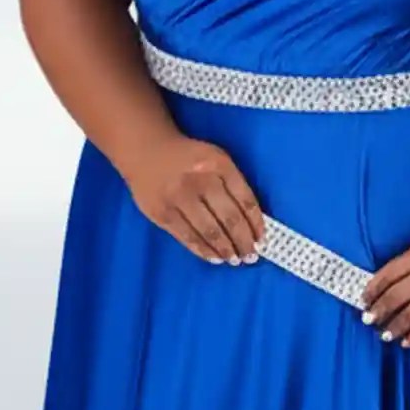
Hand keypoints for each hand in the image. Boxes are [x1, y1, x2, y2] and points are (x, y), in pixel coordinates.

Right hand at [120, 133, 265, 264]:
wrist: (147, 150)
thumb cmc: (189, 158)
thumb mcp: (217, 158)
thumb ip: (234, 184)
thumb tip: (251, 222)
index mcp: (219, 164)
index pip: (245, 200)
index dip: (256, 224)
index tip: (262, 239)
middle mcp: (200, 180)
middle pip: (229, 219)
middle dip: (243, 242)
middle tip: (250, 256)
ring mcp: (179, 198)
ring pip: (209, 231)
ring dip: (225, 250)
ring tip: (234, 259)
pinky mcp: (162, 213)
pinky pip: (187, 237)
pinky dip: (204, 251)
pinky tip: (214, 258)